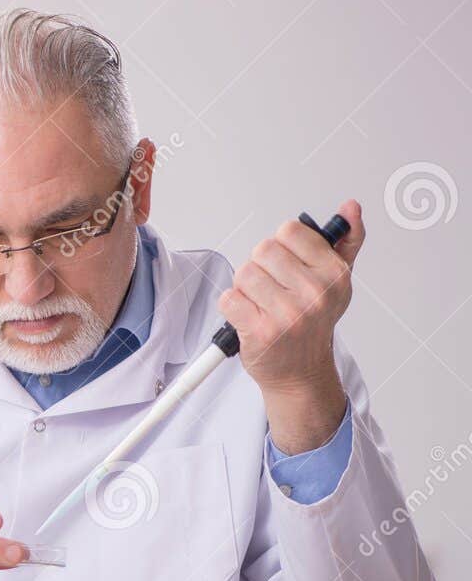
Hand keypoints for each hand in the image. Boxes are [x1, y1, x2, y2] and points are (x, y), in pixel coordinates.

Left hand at [218, 200, 363, 452]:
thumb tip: (351, 207)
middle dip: (261, 268)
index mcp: (334, 274)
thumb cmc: (314, 323)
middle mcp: (315, 293)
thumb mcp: (337, 281)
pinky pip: (229, 298)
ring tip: (262, 306)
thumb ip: (345, 241)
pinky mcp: (261, 332)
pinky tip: (249, 318)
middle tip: (273, 290)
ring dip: (245, 289)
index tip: (288, 267)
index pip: (289, 231)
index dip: (281, 247)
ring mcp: (289, 314)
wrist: (301, 373)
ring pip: (243, 273)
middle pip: (262, 250)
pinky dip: (232, 307)